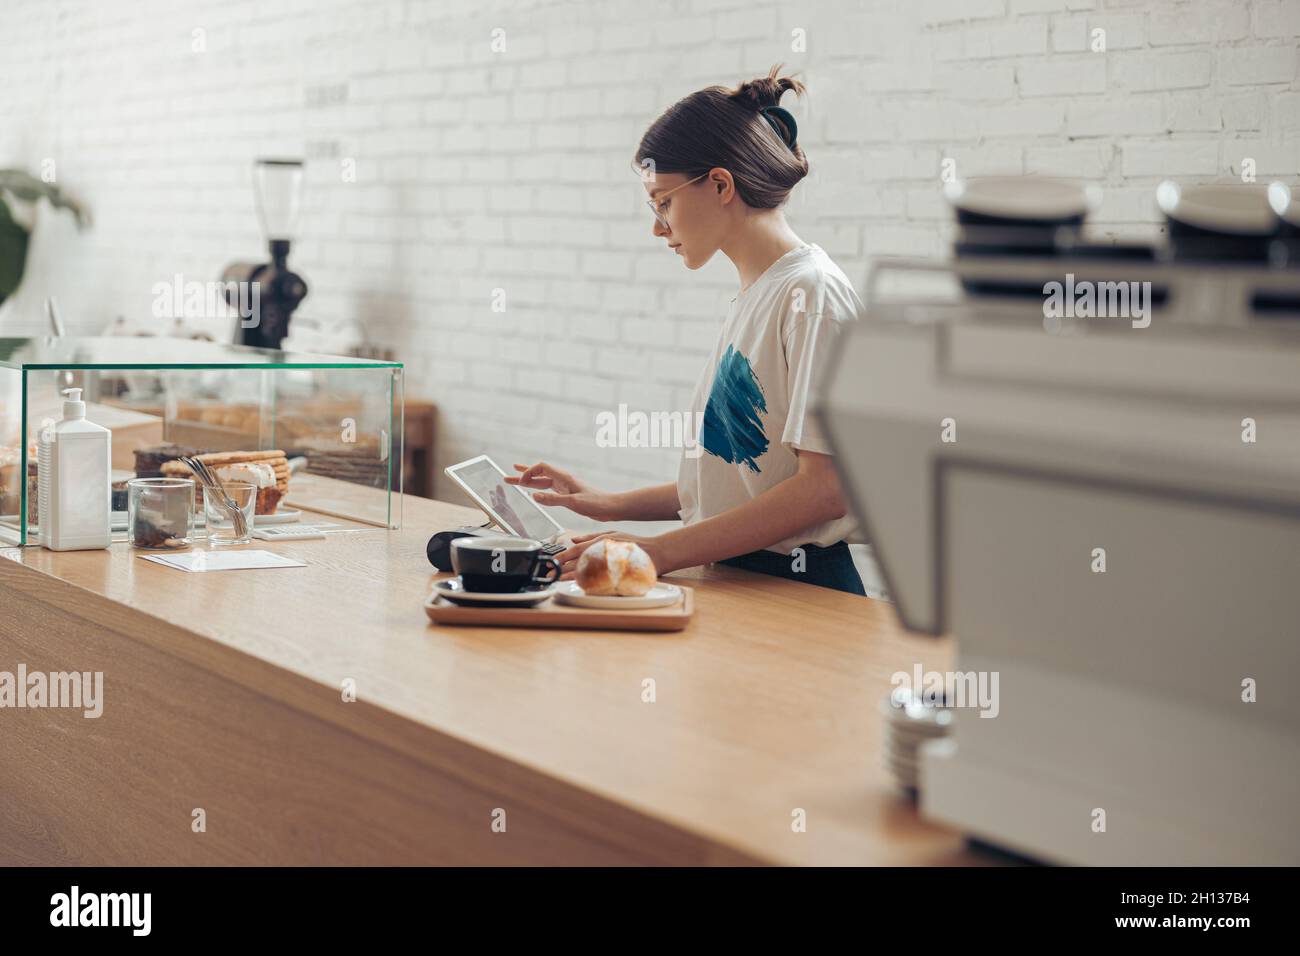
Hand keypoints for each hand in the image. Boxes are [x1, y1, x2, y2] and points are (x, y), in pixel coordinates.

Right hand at [504, 462, 621, 521]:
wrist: (610, 507)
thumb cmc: (596, 503)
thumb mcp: (573, 502)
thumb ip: (553, 500)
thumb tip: (534, 496)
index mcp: (564, 478)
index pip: (541, 468)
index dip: (529, 472)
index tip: (520, 483)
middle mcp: (563, 480)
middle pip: (539, 473)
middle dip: (522, 475)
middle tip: (507, 476)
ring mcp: (565, 486)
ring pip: (542, 482)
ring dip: (529, 482)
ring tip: (515, 482)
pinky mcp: (568, 494)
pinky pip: (549, 489)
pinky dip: (538, 489)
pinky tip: (534, 492)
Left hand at [556, 530, 673, 580]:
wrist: (656, 552)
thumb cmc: (634, 543)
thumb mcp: (611, 534)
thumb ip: (591, 537)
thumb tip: (573, 540)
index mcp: (599, 542)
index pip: (576, 550)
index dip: (562, 557)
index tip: (552, 562)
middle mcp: (602, 551)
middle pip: (576, 562)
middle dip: (561, 569)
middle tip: (550, 574)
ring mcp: (608, 562)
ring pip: (584, 570)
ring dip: (570, 576)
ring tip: (558, 580)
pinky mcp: (615, 571)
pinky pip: (596, 578)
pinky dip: (586, 581)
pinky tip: (578, 584)